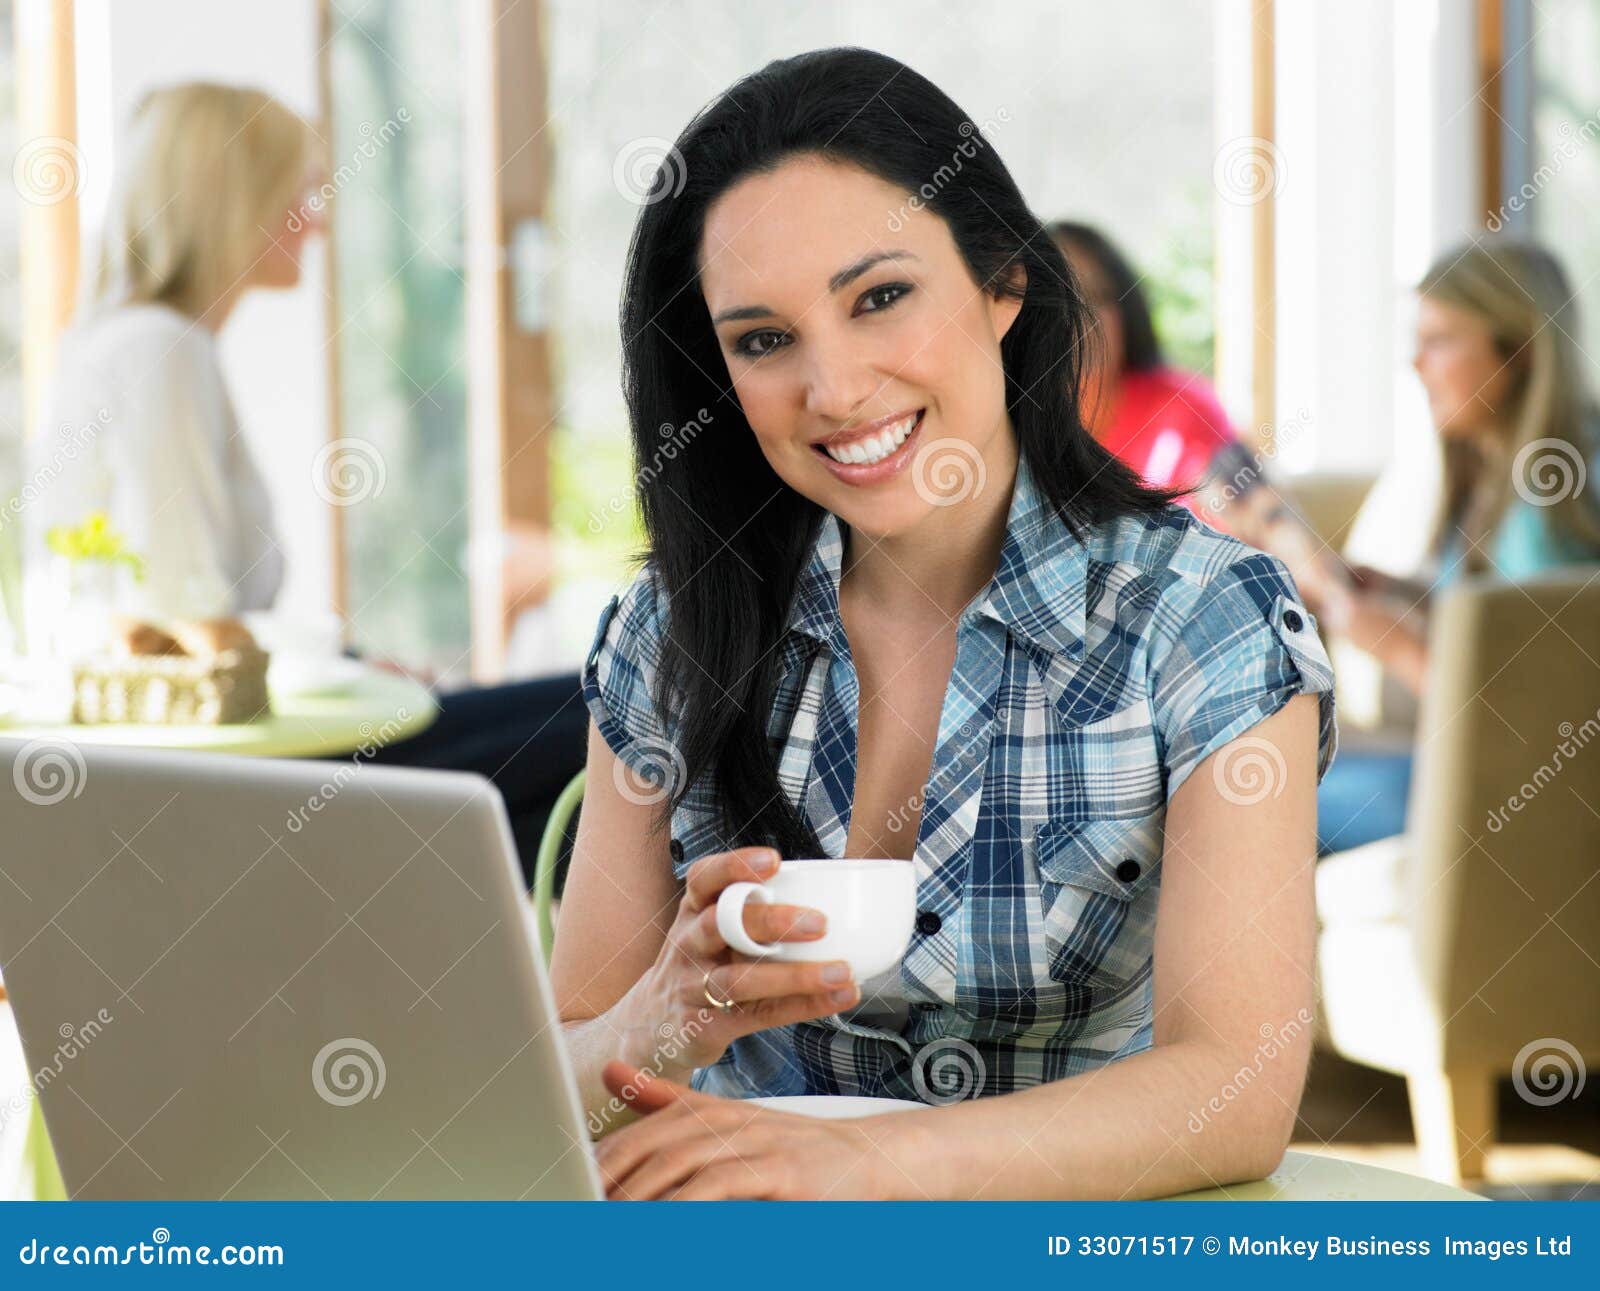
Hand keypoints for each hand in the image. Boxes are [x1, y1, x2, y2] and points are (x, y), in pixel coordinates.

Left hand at [594, 1060, 900, 1198]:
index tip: (574, 1187)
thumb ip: (664, 1101)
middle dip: (614, 1183)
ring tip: (611, 1218)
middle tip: (582, 1205)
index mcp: (708, 1111)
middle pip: (654, 1150)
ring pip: (682, 1167)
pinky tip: (667, 1219)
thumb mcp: (724, 1120)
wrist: (866, 1159)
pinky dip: (688, 1205)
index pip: (641, 1135)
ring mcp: (755, 1145)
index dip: (604, 1163)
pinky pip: (722, 1187)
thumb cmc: (791, 1151)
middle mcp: (727, 1121)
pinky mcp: (781, 1171)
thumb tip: (610, 1072)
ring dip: (642, 1198)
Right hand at [618, 847, 860, 1079]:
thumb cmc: (701, 965)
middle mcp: (688, 946)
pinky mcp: (704, 1027)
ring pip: (740, 979)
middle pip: (721, 925)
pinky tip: (837, 998)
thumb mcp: (708, 931)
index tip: (773, 860)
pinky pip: (756, 1015)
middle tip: (820, 922)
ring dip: (795, 976)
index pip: (703, 879)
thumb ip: (748, 911)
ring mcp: (692, 988)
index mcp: (692, 913)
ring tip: (840, 971)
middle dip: (771, 921)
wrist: (652, 1027)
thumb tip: (831, 890)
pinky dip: (801, 1006)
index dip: (735, 866)